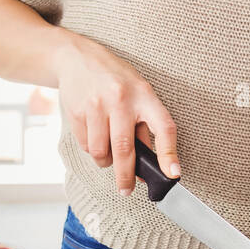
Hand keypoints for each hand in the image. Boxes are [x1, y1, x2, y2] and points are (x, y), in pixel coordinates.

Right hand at [54, 33, 179, 195]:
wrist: (77, 58)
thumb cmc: (115, 78)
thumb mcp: (138, 92)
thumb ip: (144, 125)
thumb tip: (150, 163)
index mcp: (144, 95)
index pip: (163, 127)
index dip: (169, 153)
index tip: (173, 174)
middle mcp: (121, 100)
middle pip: (125, 149)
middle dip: (127, 177)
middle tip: (127, 190)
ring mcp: (96, 106)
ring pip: (101, 152)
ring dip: (106, 162)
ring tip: (109, 155)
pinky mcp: (76, 112)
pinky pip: (86, 145)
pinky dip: (92, 149)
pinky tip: (95, 136)